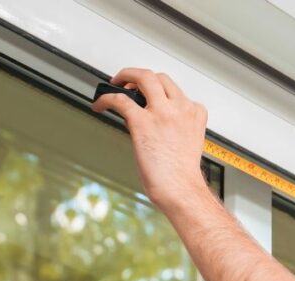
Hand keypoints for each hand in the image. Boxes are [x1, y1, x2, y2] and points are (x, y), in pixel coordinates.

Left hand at [91, 68, 208, 210]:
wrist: (181, 190)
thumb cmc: (182, 176)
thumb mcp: (186, 143)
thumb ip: (173, 128)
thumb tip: (148, 123)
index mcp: (194, 115)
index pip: (178, 92)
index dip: (160, 92)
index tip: (149, 96)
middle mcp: (180, 109)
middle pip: (160, 78)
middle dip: (142, 77)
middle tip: (129, 83)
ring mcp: (162, 113)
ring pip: (144, 77)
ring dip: (127, 75)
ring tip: (115, 83)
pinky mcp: (142, 122)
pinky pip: (119, 100)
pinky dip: (106, 98)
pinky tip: (100, 104)